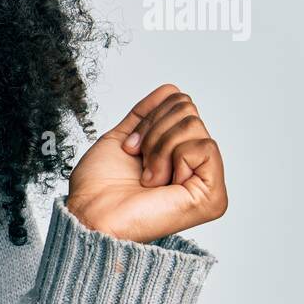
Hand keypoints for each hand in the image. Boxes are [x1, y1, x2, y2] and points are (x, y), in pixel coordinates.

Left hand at [65, 83, 227, 242]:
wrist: (90, 213)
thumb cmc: (98, 188)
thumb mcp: (124, 137)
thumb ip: (148, 115)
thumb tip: (170, 90)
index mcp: (178, 156)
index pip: (180, 104)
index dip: (149, 118)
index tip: (130, 149)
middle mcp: (196, 168)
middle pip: (188, 110)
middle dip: (153, 131)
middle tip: (138, 163)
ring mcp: (207, 183)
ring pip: (193, 124)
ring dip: (158, 147)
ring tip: (147, 176)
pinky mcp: (212, 196)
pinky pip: (204, 146)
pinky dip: (172, 157)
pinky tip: (159, 182)